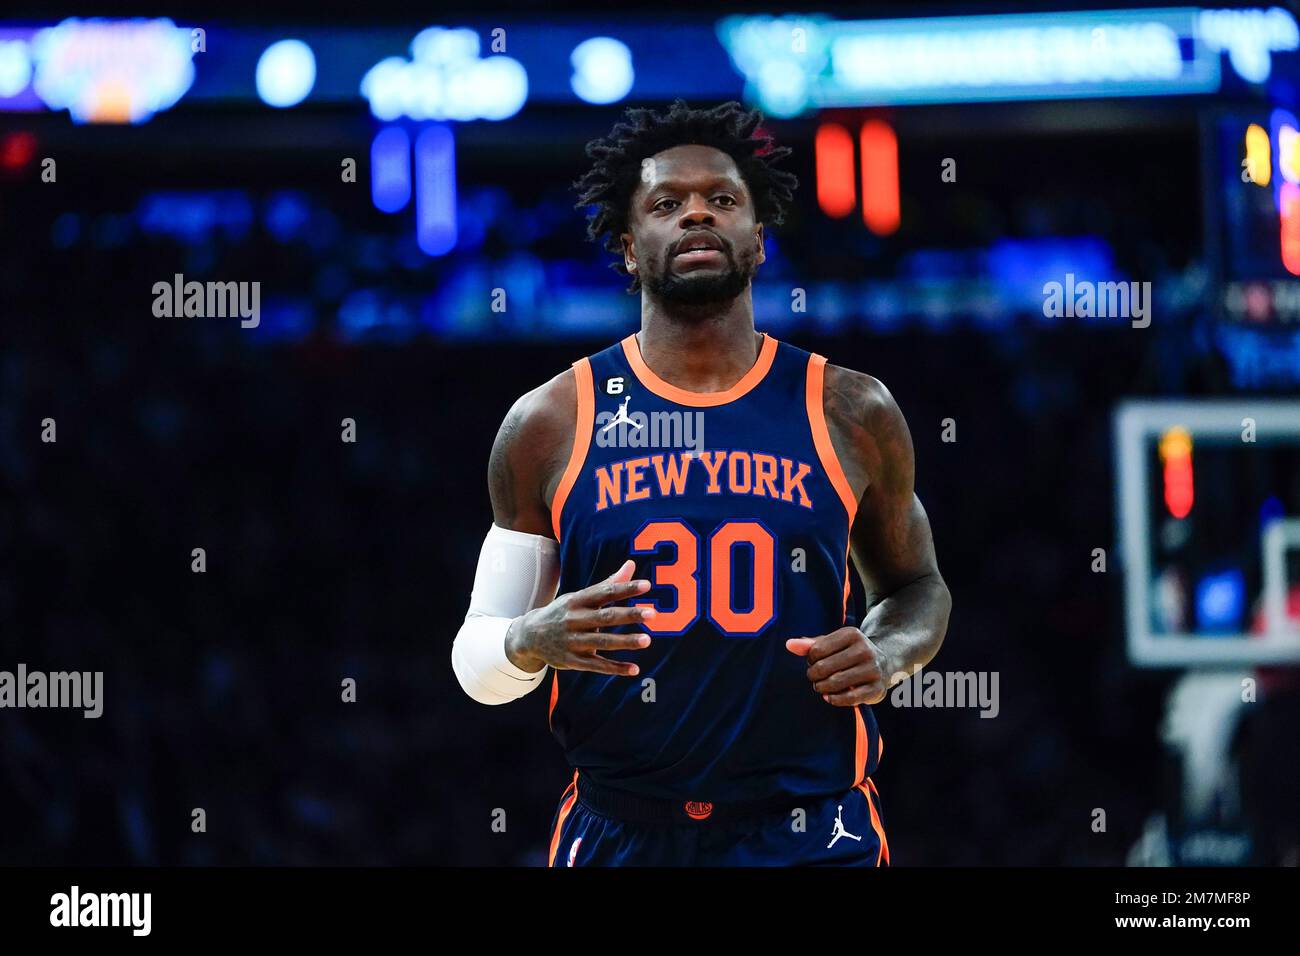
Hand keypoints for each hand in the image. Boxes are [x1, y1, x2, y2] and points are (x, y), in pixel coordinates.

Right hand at [505, 559, 655, 675]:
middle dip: (629, 615)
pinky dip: (616, 668)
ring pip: (602, 642)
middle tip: (652, 614)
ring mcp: (573, 641)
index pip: (605, 592)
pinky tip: (634, 668)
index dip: (625, 589)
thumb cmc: (563, 612)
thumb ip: (608, 584)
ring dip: (625, 642)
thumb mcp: (580, 596)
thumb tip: (632, 565)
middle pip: (605, 617)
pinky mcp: (573, 661)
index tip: (647, 585)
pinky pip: (597, 665)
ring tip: (647, 640)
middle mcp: (575, 620)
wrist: (529, 636)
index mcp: (578, 600)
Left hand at [786, 627, 892, 705]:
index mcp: (852, 634)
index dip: (810, 659)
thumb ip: (810, 645)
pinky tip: (829, 697)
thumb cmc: (849, 653)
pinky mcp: (876, 688)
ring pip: (835, 682)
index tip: (814, 662)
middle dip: (813, 675)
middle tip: (814, 677)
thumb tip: (789, 645)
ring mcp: (872, 669)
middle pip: (824, 667)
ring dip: (821, 688)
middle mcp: (864, 650)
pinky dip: (834, 699)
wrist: (884, 664)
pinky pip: (849, 698)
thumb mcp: (832, 644)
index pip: (817, 649)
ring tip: (820, 687)